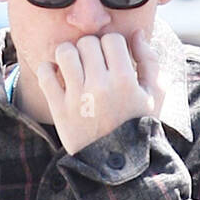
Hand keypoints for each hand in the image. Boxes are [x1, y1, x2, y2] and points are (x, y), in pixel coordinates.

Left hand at [36, 27, 165, 155]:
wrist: (118, 166)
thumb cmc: (138, 126)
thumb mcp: (154, 96)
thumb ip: (150, 61)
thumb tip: (138, 33)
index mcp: (125, 79)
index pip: (112, 39)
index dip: (112, 46)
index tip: (112, 59)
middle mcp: (99, 85)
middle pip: (87, 42)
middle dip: (91, 50)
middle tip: (93, 64)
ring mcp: (77, 97)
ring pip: (64, 52)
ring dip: (68, 55)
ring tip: (74, 66)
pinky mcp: (59, 109)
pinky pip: (45, 73)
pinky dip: (48, 69)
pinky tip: (58, 76)